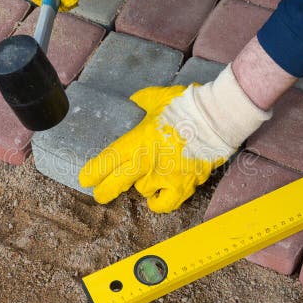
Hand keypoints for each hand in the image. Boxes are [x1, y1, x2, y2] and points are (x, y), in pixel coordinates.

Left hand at [79, 65, 272, 212]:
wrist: (216, 118)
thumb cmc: (186, 106)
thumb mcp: (158, 97)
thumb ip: (142, 101)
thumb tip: (134, 100)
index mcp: (137, 140)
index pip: (108, 160)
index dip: (94, 172)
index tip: (85, 179)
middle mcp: (146, 162)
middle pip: (117, 183)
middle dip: (105, 191)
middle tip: (100, 195)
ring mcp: (164, 177)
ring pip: (142, 191)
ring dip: (141, 186)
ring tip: (146, 179)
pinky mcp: (182, 186)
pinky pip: (164, 204)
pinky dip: (159, 203)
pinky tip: (156, 199)